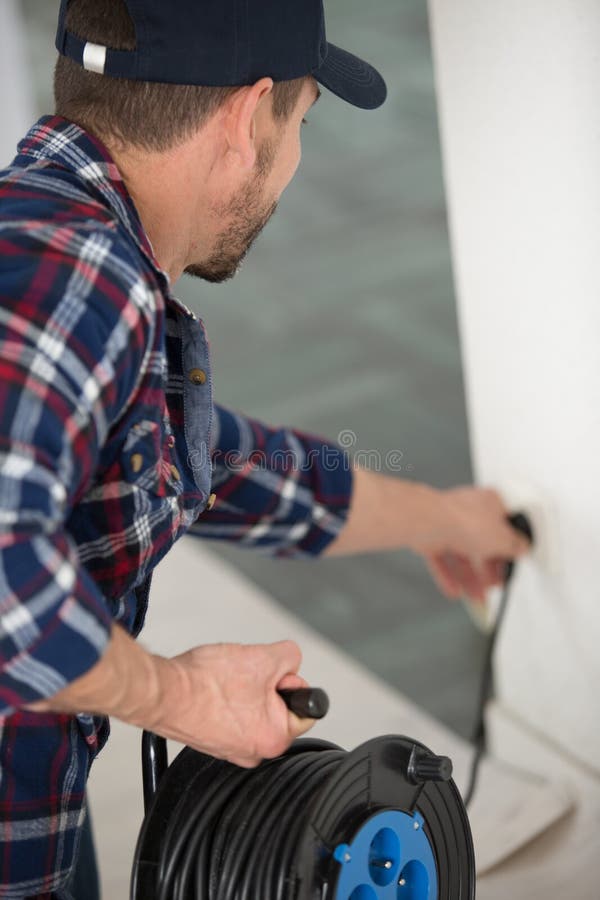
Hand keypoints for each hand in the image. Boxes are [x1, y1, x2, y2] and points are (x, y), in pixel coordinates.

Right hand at [150, 640, 314, 767]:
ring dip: (244, 688)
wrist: (162, 693)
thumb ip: (291, 657)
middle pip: (277, 708)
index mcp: (274, 739)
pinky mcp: (211, 739)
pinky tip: (212, 686)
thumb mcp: (264, 657)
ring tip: (225, 679)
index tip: (275, 673)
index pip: (306, 710)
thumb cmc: (205, 684)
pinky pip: (230, 713)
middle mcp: (253, 752)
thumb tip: (291, 660)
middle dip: (265, 684)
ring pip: (252, 708)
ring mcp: (230, 748)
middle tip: (246, 674)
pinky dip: (225, 697)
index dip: (291, 682)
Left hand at [411, 486, 531, 603]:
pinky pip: (442, 559)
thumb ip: (514, 546)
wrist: (429, 522)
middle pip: (482, 543)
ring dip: (470, 577)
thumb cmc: (464, 521)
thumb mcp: (503, 538)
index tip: (511, 564)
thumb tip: (523, 548)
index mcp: (490, 503)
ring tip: (476, 596)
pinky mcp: (430, 536)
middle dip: (488, 569)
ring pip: (462, 554)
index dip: (509, 548)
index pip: (505, 526)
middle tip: (493, 584)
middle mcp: (468, 511)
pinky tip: (454, 591)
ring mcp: (447, 523)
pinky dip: (448, 576)